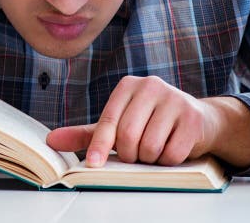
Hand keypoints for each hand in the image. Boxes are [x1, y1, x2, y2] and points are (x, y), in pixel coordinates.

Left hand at [46, 75, 218, 166]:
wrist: (198, 120)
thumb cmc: (151, 122)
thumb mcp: (120, 125)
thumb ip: (88, 134)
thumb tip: (52, 140)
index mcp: (129, 85)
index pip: (108, 121)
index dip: (100, 146)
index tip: (93, 164)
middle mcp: (151, 86)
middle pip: (128, 136)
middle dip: (130, 155)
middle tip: (136, 154)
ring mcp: (174, 99)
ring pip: (150, 147)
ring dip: (150, 159)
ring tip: (155, 149)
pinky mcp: (192, 118)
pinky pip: (172, 153)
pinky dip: (169, 161)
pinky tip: (172, 148)